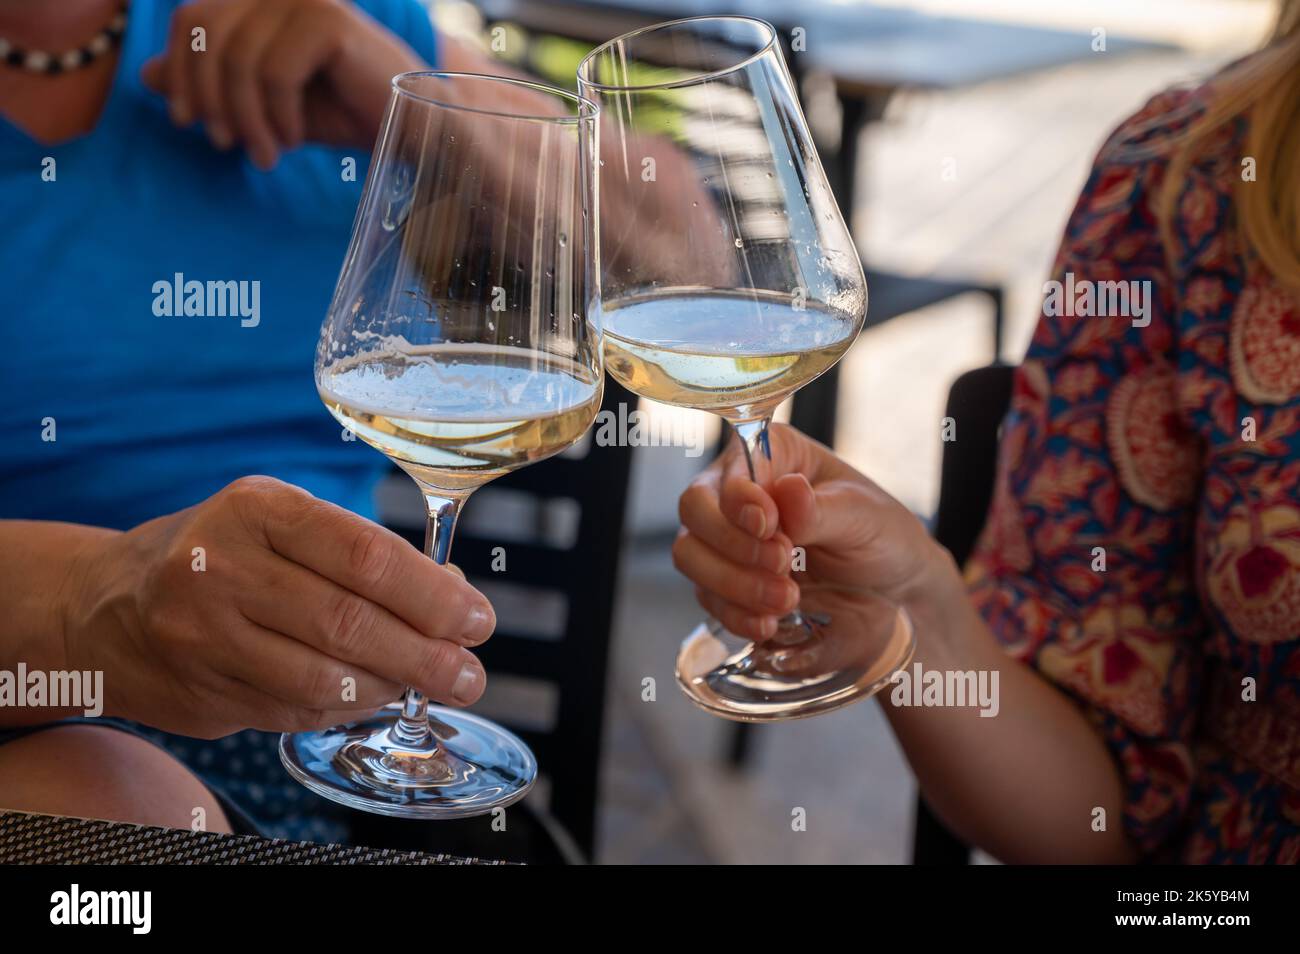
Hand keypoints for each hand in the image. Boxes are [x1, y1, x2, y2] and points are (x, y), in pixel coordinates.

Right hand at [62, 476, 494, 738]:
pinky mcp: (199, 689)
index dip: (432, 595)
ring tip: (431, 686)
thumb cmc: (222, 554)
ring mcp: (202, 634)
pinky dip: (347, 709)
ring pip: (323, 678)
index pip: (365, 555)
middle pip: (349, 622)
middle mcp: (221, 567)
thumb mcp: (282, 525)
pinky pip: (294, 711)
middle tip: (470, 672)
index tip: (477, 619)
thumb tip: (455, 589)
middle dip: (426, 654)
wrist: (105, 605)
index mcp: (258, 509)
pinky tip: (375, 697)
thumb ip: (363, 553)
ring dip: (391, 687)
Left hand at [140, 0, 426, 167]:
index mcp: (261, 0)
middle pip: (206, 34)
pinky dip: (276, 115)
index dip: (180, 70)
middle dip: (208, 98)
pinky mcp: (326, 20)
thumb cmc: (342, 112)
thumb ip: (210, 84)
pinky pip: (273, 72)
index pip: (192, 19)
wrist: (410, 127)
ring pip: (237, 58)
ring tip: (266, 154)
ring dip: (245, 118)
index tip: (187, 123)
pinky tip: (292, 139)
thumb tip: (147, 74)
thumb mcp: (262, 103)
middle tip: (226, 146)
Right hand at [673, 423, 953, 641]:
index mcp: (773, 455)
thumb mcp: (864, 516)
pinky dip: (735, 615)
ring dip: (733, 585)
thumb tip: (787, 490)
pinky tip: (769, 623)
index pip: (730, 470)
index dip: (739, 500)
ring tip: (787, 599)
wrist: (891, 591)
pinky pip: (709, 599)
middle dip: (732, 545)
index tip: (769, 525)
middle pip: (695, 510)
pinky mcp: (727, 585)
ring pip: (691, 556)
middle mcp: (739, 492)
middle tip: (784, 564)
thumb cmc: (879, 535)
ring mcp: (727, 540)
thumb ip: (821, 509)